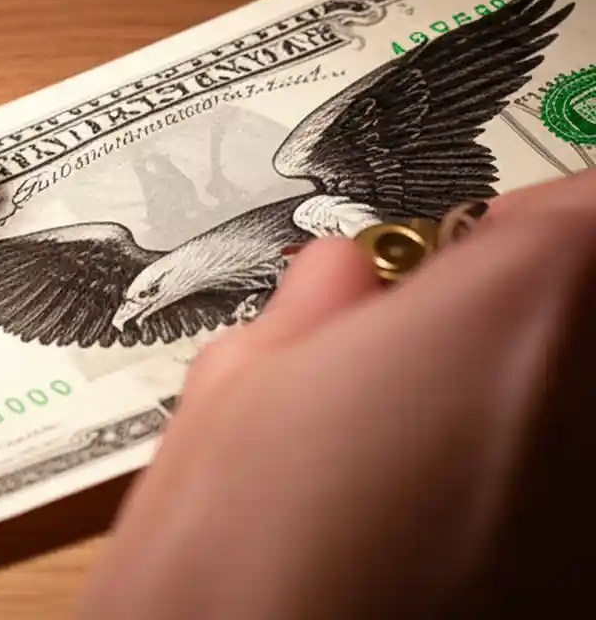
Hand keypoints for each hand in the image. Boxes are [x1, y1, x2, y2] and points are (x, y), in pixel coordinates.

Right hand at [79, 170, 595, 617]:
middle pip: (590, 309)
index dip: (518, 219)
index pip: (585, 206)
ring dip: (529, 411)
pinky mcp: (593, 588)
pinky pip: (570, 502)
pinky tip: (444, 539)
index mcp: (517, 313)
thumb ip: (315, 310)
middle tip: (431, 347)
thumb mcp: (236, 400)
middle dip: (522, 315)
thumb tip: (344, 283)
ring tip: (424, 460)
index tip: (463, 246)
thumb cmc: (229, 575)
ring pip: (578, 416)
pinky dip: (531, 497)